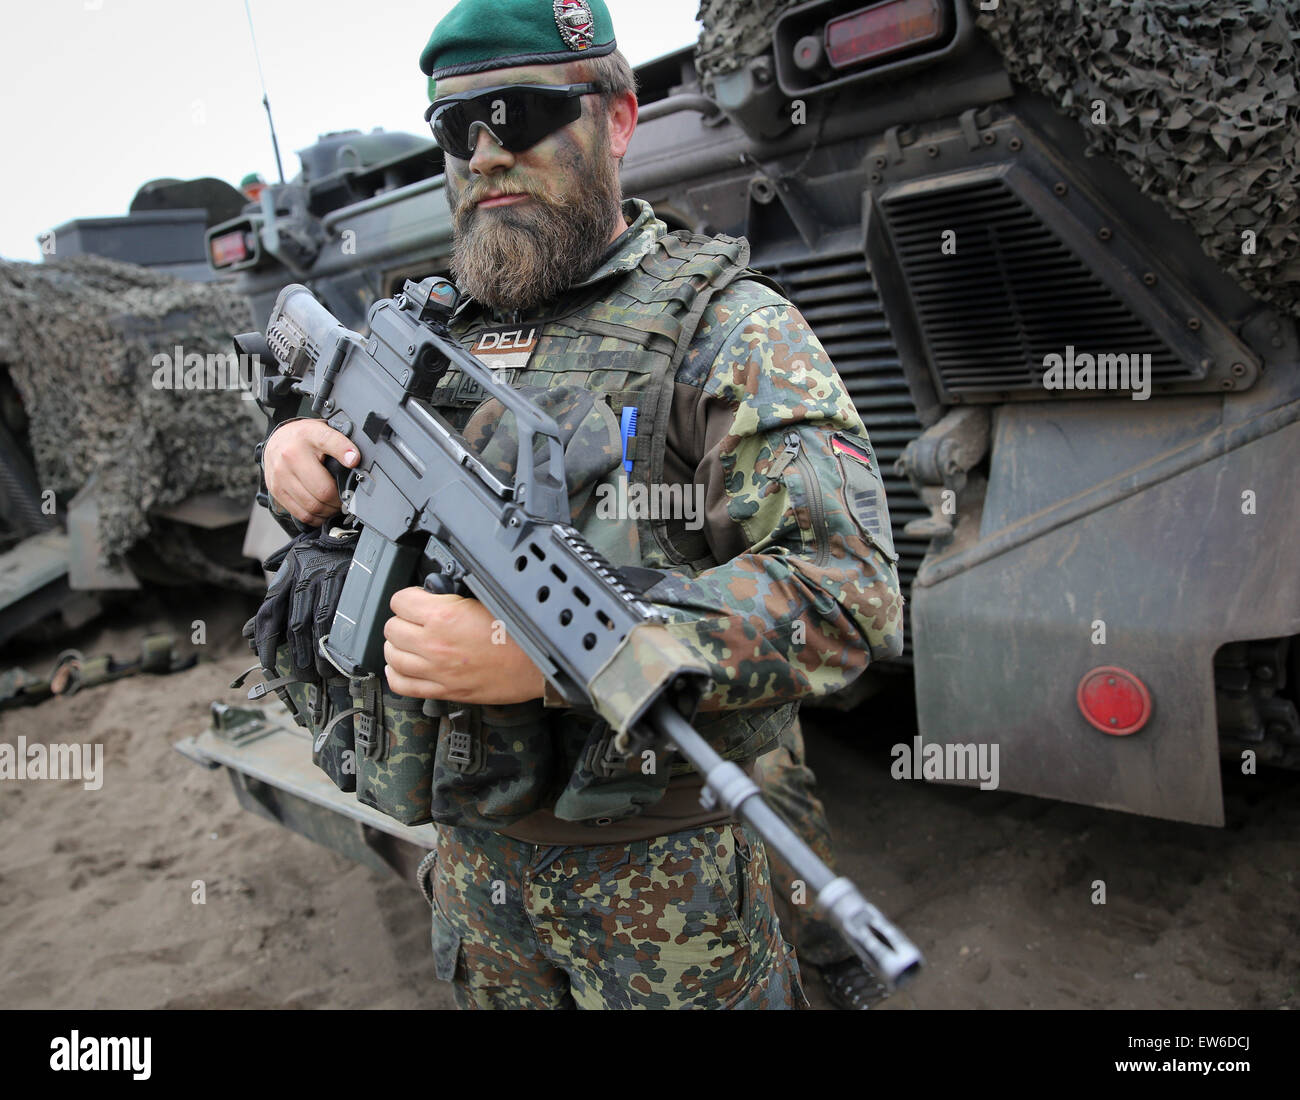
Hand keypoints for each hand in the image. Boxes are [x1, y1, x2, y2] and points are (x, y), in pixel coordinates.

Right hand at [263, 420, 358, 524]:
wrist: (278, 441)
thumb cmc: (305, 439)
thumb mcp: (324, 431)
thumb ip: (341, 443)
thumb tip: (355, 460)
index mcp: (308, 436)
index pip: (329, 441)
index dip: (344, 452)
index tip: (354, 460)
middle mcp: (291, 455)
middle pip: (323, 489)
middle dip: (340, 499)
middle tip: (346, 498)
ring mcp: (281, 474)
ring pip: (313, 506)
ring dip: (329, 510)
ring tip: (335, 505)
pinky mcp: (276, 490)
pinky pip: (301, 513)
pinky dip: (316, 517)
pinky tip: (322, 510)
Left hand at [382, 588, 545, 703]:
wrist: (537, 666)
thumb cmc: (519, 636)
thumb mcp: (484, 601)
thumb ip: (452, 600)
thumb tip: (434, 597)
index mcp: (443, 617)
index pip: (400, 601)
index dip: (409, 597)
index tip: (419, 599)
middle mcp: (433, 645)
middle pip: (391, 628)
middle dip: (402, 620)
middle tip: (417, 620)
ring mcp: (436, 670)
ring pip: (391, 655)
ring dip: (397, 645)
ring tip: (409, 641)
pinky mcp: (443, 690)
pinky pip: (402, 685)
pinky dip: (395, 674)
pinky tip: (400, 666)